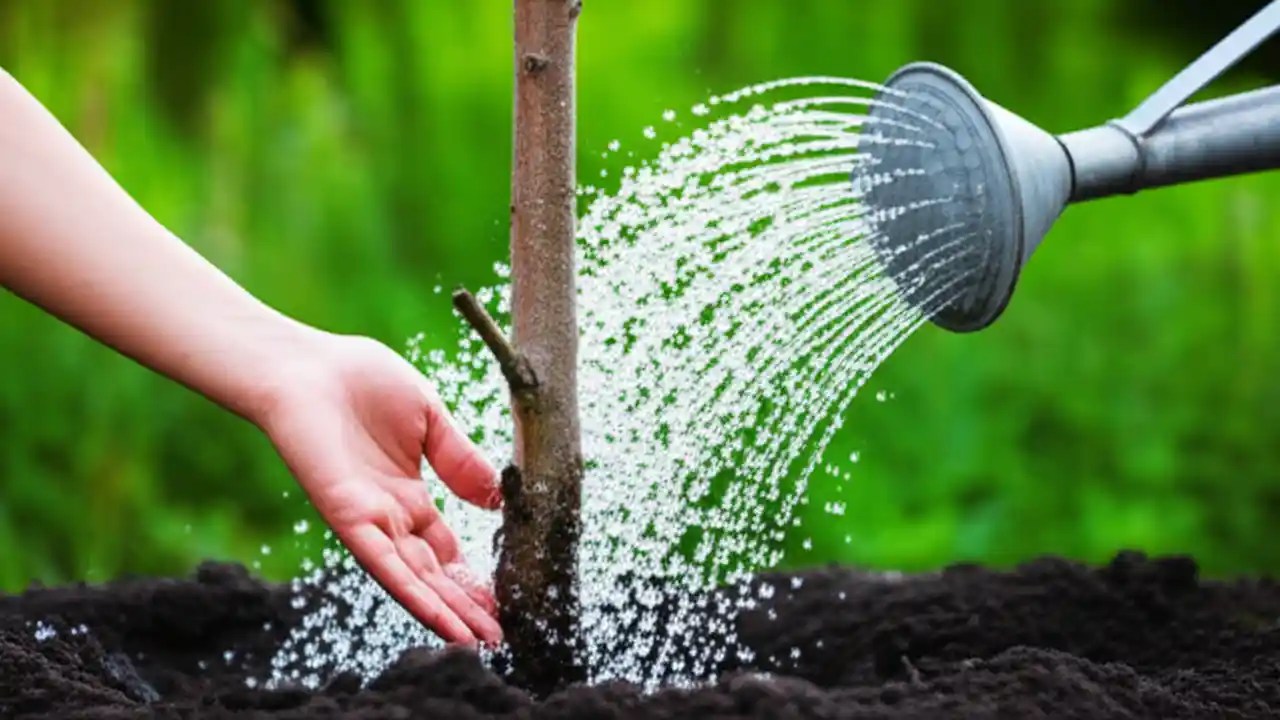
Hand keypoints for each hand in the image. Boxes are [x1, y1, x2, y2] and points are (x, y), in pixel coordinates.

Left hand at [257, 333, 502, 645]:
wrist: (305, 367)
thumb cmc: (359, 379)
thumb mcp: (431, 418)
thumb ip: (461, 459)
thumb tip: (497, 497)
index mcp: (408, 495)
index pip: (445, 549)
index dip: (471, 575)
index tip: (504, 599)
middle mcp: (389, 517)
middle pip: (434, 573)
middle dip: (466, 605)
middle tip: (500, 637)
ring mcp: (369, 521)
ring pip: (414, 579)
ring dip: (446, 612)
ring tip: (481, 643)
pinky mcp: (348, 518)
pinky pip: (385, 566)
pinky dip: (414, 595)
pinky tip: (442, 621)